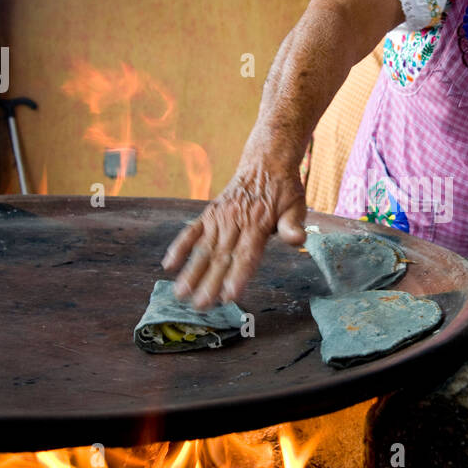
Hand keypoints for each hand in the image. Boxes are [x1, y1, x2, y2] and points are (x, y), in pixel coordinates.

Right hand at [161, 165, 306, 309]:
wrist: (266, 162)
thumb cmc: (283, 190)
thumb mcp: (296, 205)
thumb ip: (292, 225)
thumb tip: (298, 240)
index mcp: (258, 223)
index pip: (246, 254)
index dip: (237, 276)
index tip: (229, 295)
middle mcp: (235, 221)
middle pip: (221, 257)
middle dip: (210, 283)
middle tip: (201, 306)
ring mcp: (219, 218)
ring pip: (204, 248)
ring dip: (191, 272)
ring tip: (180, 293)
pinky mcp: (209, 214)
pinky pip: (191, 231)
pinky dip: (179, 246)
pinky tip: (169, 265)